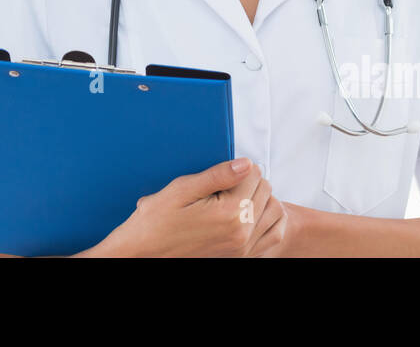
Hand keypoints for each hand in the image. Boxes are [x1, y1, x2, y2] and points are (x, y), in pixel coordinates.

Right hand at [80, 158, 286, 257]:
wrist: (143, 254)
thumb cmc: (156, 222)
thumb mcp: (182, 189)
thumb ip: (218, 175)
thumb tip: (246, 163)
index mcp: (230, 212)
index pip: (255, 173)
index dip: (238, 166)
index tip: (221, 173)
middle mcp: (242, 232)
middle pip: (266, 189)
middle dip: (250, 180)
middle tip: (225, 184)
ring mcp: (244, 248)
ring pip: (275, 211)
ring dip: (262, 199)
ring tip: (238, 196)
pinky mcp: (242, 257)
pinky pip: (274, 235)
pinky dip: (268, 221)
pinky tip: (250, 214)